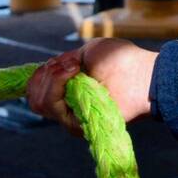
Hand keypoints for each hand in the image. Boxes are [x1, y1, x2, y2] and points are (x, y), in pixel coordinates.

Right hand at [26, 38, 157, 135]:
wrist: (143, 75)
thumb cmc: (122, 60)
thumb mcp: (88, 53)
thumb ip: (66, 61)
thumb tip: (49, 68)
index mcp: (71, 91)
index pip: (38, 90)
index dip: (40, 75)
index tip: (55, 63)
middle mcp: (68, 107)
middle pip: (34, 97)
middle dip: (44, 76)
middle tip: (67, 65)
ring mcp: (71, 117)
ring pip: (39, 101)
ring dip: (51, 78)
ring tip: (72, 67)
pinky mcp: (75, 124)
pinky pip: (51, 105)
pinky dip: (57, 82)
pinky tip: (74, 71)